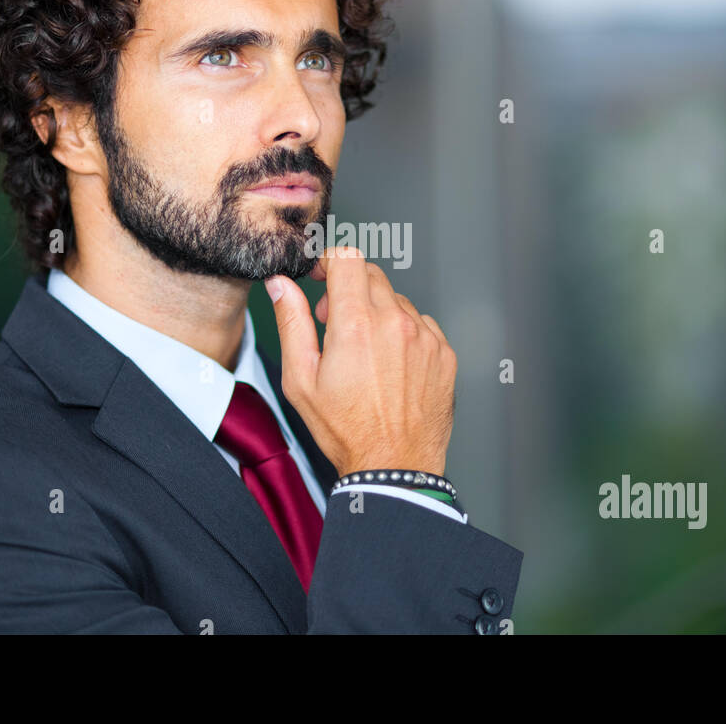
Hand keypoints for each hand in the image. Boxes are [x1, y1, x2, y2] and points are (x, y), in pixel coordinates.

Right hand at [264, 247, 455, 478]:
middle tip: (335, 322)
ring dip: (378, 313)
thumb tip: (281, 286)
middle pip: (372, 275)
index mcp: (357, 325)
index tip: (322, 276)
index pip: (348, 259)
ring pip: (397, 300)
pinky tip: (391, 364)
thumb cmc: (347, 430)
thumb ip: (292, 323)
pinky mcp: (444, 353)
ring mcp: (425, 337)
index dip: (330, 261)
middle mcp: (395, 324)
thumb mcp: (302, 379)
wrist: (394, 465)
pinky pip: (422, 324)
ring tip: (365, 351)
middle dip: (349, 288)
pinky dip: (404, 333)